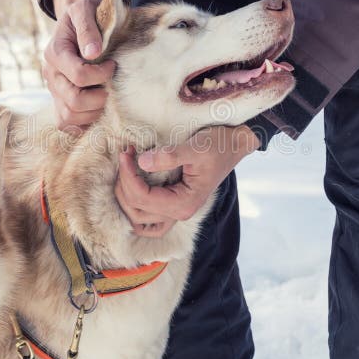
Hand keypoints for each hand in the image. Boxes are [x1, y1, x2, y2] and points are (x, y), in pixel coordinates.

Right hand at [44, 0, 115, 131]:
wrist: (76, 22)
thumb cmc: (86, 14)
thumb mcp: (86, 8)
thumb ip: (88, 27)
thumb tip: (94, 53)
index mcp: (55, 52)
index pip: (78, 75)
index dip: (102, 74)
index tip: (113, 64)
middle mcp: (51, 75)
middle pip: (74, 100)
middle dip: (100, 97)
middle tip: (112, 86)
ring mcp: (53, 91)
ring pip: (70, 116)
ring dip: (94, 111)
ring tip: (105, 96)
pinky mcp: (59, 102)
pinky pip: (66, 124)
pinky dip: (83, 122)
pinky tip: (97, 109)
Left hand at [115, 125, 259, 237]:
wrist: (233, 144)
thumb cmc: (218, 145)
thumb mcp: (195, 147)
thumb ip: (169, 156)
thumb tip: (142, 162)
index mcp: (184, 203)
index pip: (143, 198)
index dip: (128, 176)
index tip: (126, 152)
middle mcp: (179, 212)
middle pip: (136, 209)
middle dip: (124, 182)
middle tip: (126, 154)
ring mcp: (175, 210)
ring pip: (137, 214)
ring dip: (126, 192)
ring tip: (127, 165)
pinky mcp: (172, 202)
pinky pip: (146, 215)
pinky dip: (134, 203)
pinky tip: (130, 184)